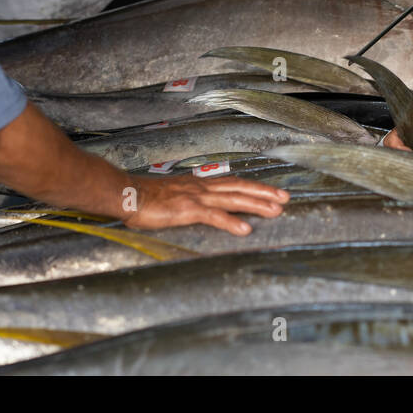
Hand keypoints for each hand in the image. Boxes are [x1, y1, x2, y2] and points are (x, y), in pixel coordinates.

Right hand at [121, 174, 288, 234]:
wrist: (125, 193)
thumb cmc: (144, 197)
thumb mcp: (172, 195)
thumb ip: (188, 200)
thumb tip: (198, 207)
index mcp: (199, 184)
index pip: (233, 183)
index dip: (254, 187)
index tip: (272, 191)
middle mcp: (202, 187)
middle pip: (240, 187)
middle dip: (264, 193)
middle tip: (286, 197)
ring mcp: (196, 197)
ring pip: (234, 199)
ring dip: (257, 204)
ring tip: (276, 210)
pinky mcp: (187, 209)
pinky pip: (214, 216)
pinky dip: (232, 222)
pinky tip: (246, 230)